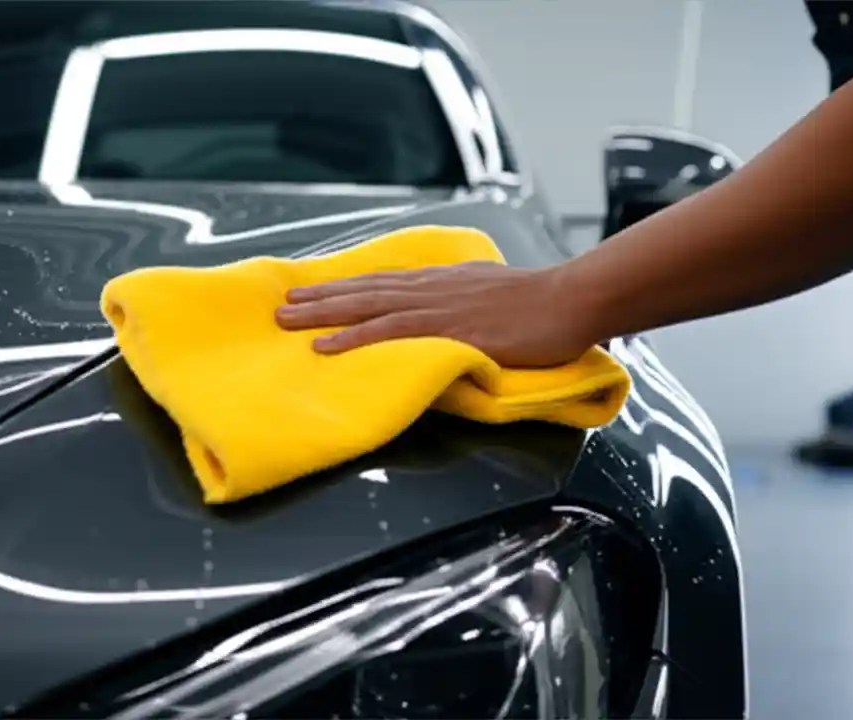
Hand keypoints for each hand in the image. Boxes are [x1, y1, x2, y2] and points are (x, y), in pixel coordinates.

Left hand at [275, 261, 594, 366]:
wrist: (570, 300)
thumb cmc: (541, 303)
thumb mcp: (493, 295)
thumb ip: (465, 304)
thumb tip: (450, 316)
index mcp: (443, 281)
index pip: (383, 283)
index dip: (346, 287)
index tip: (315, 290)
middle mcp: (431, 288)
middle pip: (364, 291)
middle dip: (321, 298)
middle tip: (283, 306)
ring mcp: (436, 307)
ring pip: (366, 307)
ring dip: (323, 314)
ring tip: (288, 321)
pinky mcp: (445, 329)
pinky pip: (389, 332)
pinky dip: (353, 337)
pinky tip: (326, 345)